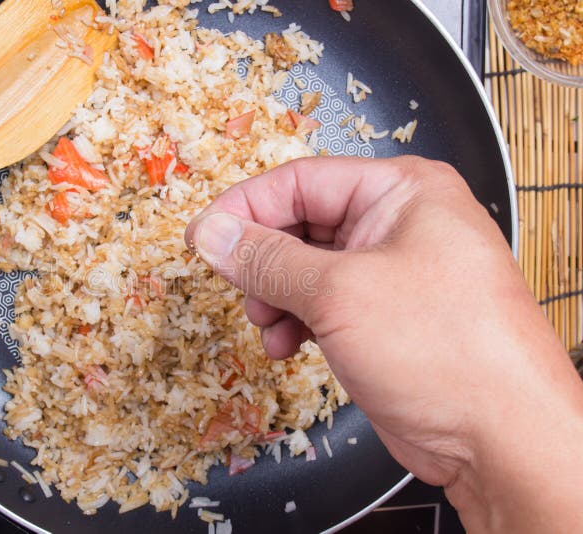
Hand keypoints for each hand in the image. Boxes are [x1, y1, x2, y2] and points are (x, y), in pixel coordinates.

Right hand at [185, 156, 582, 531]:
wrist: (503, 438)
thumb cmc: (447, 350)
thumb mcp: (339, 293)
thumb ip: (267, 260)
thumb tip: (212, 233)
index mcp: (401, 191)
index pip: (299, 181)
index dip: (243, 208)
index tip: (200, 236)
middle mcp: (399, 223)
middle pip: (301, 224)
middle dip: (262, 261)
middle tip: (234, 287)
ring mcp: (393, 272)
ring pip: (306, 269)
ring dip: (276, 297)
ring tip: (267, 325)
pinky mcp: (385, 316)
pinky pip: (322, 304)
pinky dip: (296, 322)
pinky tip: (288, 346)